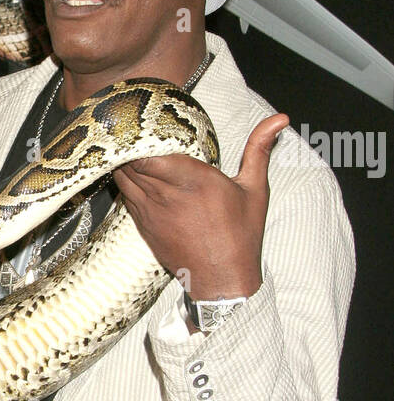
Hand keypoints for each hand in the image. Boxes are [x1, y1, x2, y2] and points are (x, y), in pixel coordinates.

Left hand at [112, 114, 288, 299]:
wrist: (222, 280)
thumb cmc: (241, 236)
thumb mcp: (255, 189)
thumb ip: (259, 149)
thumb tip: (279, 119)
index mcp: (193, 180)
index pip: (149, 153)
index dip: (139, 136)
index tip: (142, 121)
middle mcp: (167, 195)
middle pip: (129, 161)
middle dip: (127, 143)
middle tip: (129, 126)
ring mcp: (150, 212)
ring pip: (122, 178)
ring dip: (121, 161)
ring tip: (125, 145)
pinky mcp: (143, 225)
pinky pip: (124, 196)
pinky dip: (123, 182)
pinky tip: (127, 171)